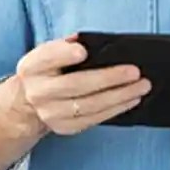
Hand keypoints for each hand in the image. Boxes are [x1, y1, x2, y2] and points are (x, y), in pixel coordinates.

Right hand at [12, 34, 150, 135]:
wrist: (28, 104)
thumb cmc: (47, 71)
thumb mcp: (47, 54)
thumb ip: (65, 45)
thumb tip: (87, 42)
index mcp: (32, 66)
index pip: (47, 58)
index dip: (64, 55)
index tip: (83, 51)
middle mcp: (38, 91)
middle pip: (75, 85)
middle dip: (108, 78)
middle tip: (134, 72)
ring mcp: (51, 113)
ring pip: (89, 106)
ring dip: (119, 96)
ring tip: (141, 86)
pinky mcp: (65, 127)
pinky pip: (94, 119)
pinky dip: (116, 109)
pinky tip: (131, 99)